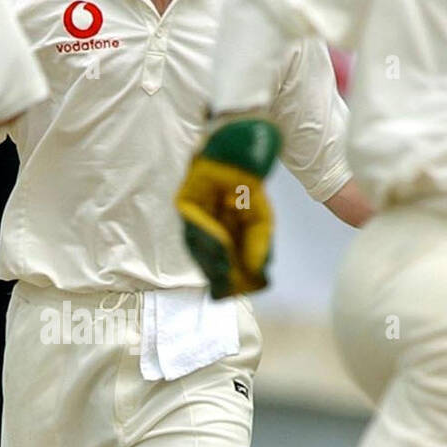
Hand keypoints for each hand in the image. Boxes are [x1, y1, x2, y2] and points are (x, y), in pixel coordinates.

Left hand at [176, 155, 273, 298]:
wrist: (244, 156)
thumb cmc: (250, 189)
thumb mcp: (261, 223)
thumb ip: (259, 245)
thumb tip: (258, 270)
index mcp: (218, 236)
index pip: (218, 262)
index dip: (226, 277)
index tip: (235, 290)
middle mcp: (202, 229)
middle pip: (205, 256)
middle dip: (218, 271)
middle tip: (229, 285)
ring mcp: (192, 217)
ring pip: (197, 243)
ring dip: (212, 258)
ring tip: (226, 270)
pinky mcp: (185, 202)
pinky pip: (194, 222)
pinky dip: (208, 235)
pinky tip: (221, 245)